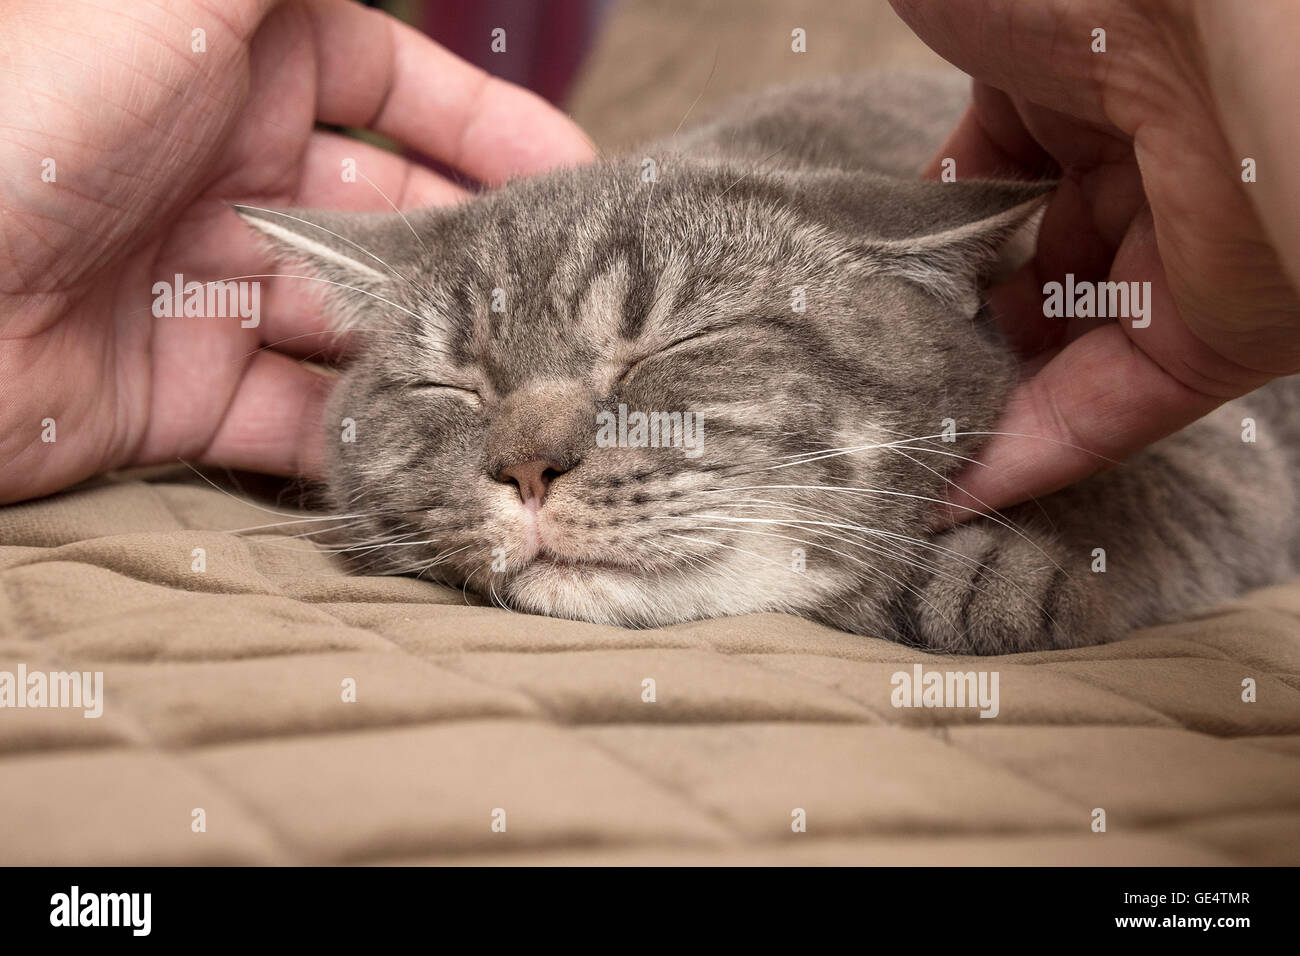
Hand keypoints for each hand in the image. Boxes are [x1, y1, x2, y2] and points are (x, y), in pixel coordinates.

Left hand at [0, 0, 592, 503]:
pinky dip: (355, 438)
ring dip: (430, 354)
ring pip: (351, 325)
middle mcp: (219, 176)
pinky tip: (428, 450)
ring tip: (519, 386)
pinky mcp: (174, 395)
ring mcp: (202, 292)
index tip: (572, 174)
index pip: (387, 87)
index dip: (484, 127)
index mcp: (224, 71)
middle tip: (566, 300)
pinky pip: (290, 418)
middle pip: (386, 215)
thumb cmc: (17, 118)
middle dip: (473, 251)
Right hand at [889, 0, 1299, 519]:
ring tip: (882, 448)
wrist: (1214, 7)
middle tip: (863, 381)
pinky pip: (1107, 416)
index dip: (927, 247)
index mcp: (1080, 93)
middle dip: (948, 334)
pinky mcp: (1214, 341)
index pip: (992, 191)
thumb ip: (929, 88)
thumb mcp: (958, 15)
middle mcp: (1136, 179)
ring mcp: (1178, 263)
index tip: (859, 297)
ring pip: (1061, 362)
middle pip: (1028, 284)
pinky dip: (1023, 461)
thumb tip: (895, 162)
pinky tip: (938, 497)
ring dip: (973, 409)